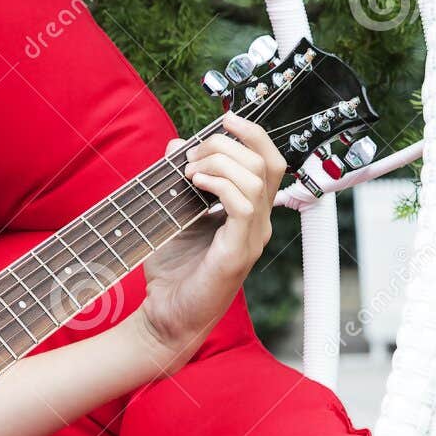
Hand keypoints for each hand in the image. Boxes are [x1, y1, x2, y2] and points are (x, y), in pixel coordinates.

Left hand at [137, 111, 286, 369]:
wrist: (165, 315)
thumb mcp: (172, 213)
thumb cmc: (172, 270)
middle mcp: (258, 223)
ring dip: (220, 163)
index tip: (225, 120)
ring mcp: (252, 238)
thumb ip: (178, 179)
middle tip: (192, 152)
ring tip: (189, 169)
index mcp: (248, 211)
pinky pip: (244, 206)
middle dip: (228, 145)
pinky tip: (195, 182)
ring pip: (257, 180)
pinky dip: (220, 185)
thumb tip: (176, 143)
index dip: (254, 135)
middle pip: (268, 164)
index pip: (269, 162)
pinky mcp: (238, 253)